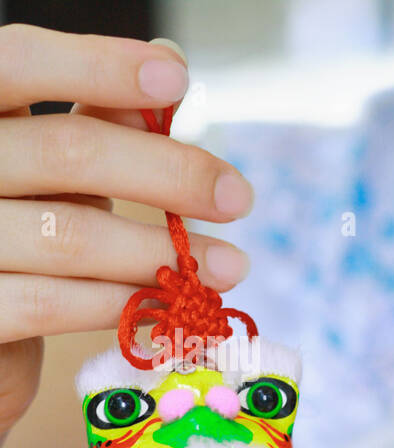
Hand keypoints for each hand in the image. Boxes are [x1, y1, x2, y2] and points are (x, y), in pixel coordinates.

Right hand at [0, 24, 254, 444]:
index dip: (97, 66)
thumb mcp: (52, 167)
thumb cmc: (19, 227)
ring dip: (161, 251)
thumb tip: (169, 66)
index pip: (18, 62)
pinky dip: (121, 301)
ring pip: (71, 234)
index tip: (177, 79)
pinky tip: (168, 305)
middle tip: (237, 196)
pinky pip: (53, 302)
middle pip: (66, 152)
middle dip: (168, 173)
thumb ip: (99, 121)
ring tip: (228, 266)